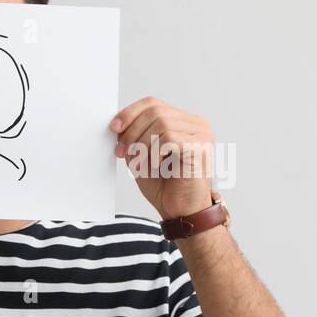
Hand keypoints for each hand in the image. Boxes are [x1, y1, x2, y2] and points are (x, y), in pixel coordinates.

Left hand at [111, 96, 214, 218]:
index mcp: (183, 122)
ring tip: (140, 163)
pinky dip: (156, 152)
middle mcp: (196, 124)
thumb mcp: (143, 155)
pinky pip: (169, 137)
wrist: (181, 212)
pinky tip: (157, 166)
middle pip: (155, 111)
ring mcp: (202, 134)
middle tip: (123, 153)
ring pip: (161, 123)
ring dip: (143, 144)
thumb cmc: (165, 186)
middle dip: (132, 132)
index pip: (153, 103)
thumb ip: (135, 136)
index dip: (130, 113)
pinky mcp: (200, 146)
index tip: (114, 128)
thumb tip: (118, 123)